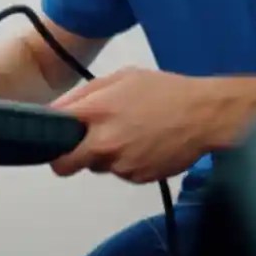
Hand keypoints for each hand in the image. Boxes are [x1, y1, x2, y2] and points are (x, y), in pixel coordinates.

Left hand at [48, 67, 255, 183]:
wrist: (205, 115)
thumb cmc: (164, 91)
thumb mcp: (121, 77)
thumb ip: (87, 94)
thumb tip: (60, 111)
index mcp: (96, 111)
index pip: (53, 132)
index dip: (50, 133)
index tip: (53, 133)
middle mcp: (103, 142)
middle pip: (64, 165)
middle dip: (67, 157)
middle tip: (81, 145)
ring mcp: (120, 164)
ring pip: (97, 167)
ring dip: (104, 155)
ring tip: (129, 134)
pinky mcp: (137, 178)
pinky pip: (120, 172)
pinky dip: (126, 162)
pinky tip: (144, 145)